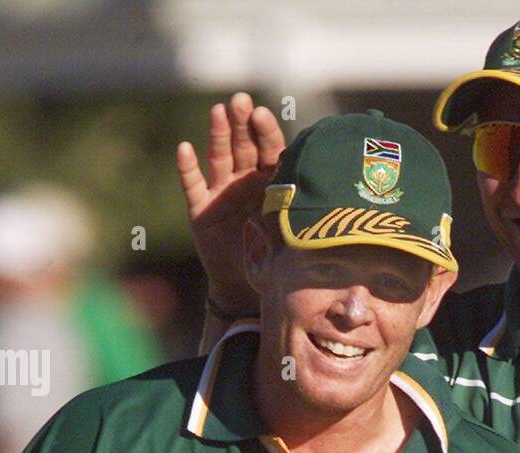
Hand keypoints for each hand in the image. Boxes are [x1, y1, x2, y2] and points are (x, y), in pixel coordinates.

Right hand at [176, 92, 285, 312]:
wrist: (248, 284)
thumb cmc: (276, 253)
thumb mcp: (291, 228)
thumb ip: (302, 207)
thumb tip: (334, 187)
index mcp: (270, 180)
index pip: (268, 148)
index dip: (264, 131)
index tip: (261, 114)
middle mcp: (245, 179)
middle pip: (243, 144)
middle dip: (241, 122)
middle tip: (240, 101)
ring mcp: (221, 191)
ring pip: (219, 157)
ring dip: (218, 134)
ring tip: (218, 112)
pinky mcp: (201, 208)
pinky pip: (193, 185)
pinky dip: (187, 168)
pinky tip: (185, 148)